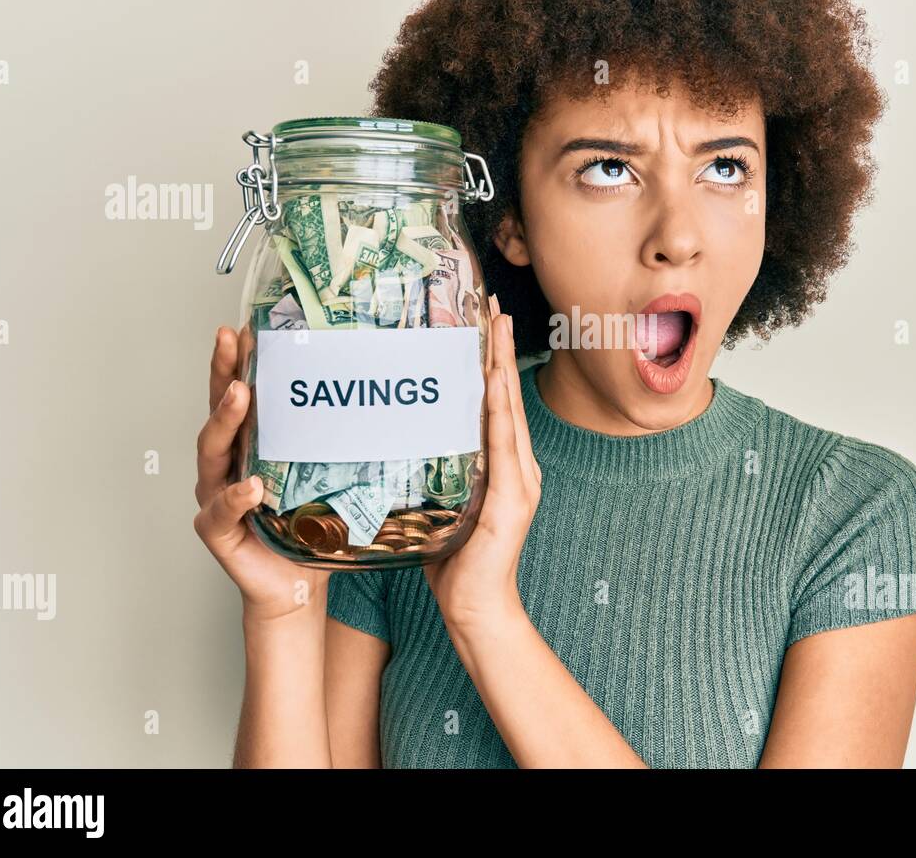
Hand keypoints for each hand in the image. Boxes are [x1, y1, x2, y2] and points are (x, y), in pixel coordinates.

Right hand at [193, 325, 329, 622]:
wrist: (295, 584)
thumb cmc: (312, 529)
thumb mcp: (331, 475)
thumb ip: (341, 442)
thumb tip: (387, 400)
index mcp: (251, 445)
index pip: (241, 393)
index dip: (239, 359)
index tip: (246, 324)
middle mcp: (227, 464)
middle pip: (219, 410)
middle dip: (222, 372)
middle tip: (230, 340)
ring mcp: (217, 495)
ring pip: (212, 452)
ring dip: (225, 421)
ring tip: (240, 395)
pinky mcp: (218, 531)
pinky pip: (222, 510)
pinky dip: (236, 497)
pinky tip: (251, 486)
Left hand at [423, 294, 541, 628]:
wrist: (475, 609)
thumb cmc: (454, 562)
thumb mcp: (440, 503)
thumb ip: (431, 470)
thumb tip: (396, 436)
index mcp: (503, 466)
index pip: (496, 402)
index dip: (493, 359)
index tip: (485, 320)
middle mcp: (518, 467)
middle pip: (507, 396)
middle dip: (501, 349)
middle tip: (493, 306)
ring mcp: (519, 482)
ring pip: (508, 411)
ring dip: (501, 367)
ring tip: (496, 329)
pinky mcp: (512, 501)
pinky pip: (504, 445)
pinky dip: (499, 410)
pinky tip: (493, 384)